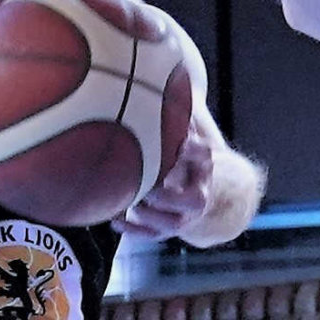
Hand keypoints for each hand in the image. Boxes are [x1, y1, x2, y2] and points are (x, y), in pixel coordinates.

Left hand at [125, 122, 213, 237]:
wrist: (196, 186)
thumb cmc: (179, 154)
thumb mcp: (181, 132)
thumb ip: (170, 115)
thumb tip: (153, 84)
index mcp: (203, 164)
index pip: (204, 155)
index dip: (192, 149)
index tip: (178, 141)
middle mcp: (199, 192)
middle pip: (194, 200)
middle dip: (168, 196)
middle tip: (146, 187)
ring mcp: (186, 214)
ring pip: (173, 223)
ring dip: (149, 216)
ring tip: (128, 205)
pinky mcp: (170, 228)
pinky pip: (154, 235)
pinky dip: (135, 231)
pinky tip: (115, 221)